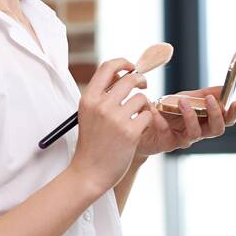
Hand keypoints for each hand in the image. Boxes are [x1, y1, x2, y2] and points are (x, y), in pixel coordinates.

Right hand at [68, 57, 154, 193]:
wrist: (89, 172)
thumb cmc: (92, 144)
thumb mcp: (89, 115)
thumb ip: (102, 96)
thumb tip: (124, 73)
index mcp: (88, 98)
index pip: (108, 66)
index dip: (124, 63)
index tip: (131, 67)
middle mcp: (101, 105)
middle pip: (130, 79)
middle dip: (141, 81)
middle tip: (142, 87)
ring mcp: (115, 118)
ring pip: (141, 98)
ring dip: (144, 105)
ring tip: (136, 116)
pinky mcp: (130, 131)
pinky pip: (148, 115)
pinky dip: (146, 121)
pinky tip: (137, 129)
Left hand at [135, 85, 235, 159]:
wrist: (141, 125)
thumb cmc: (166, 112)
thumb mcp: (186, 99)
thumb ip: (203, 94)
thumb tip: (224, 87)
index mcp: (205, 121)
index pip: (226, 120)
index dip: (233, 113)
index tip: (235, 101)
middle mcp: (197, 132)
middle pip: (216, 130)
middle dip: (216, 114)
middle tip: (210, 100)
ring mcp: (183, 139)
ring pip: (196, 133)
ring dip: (191, 115)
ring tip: (182, 101)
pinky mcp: (166, 143)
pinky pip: (167, 133)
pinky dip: (161, 120)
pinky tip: (155, 110)